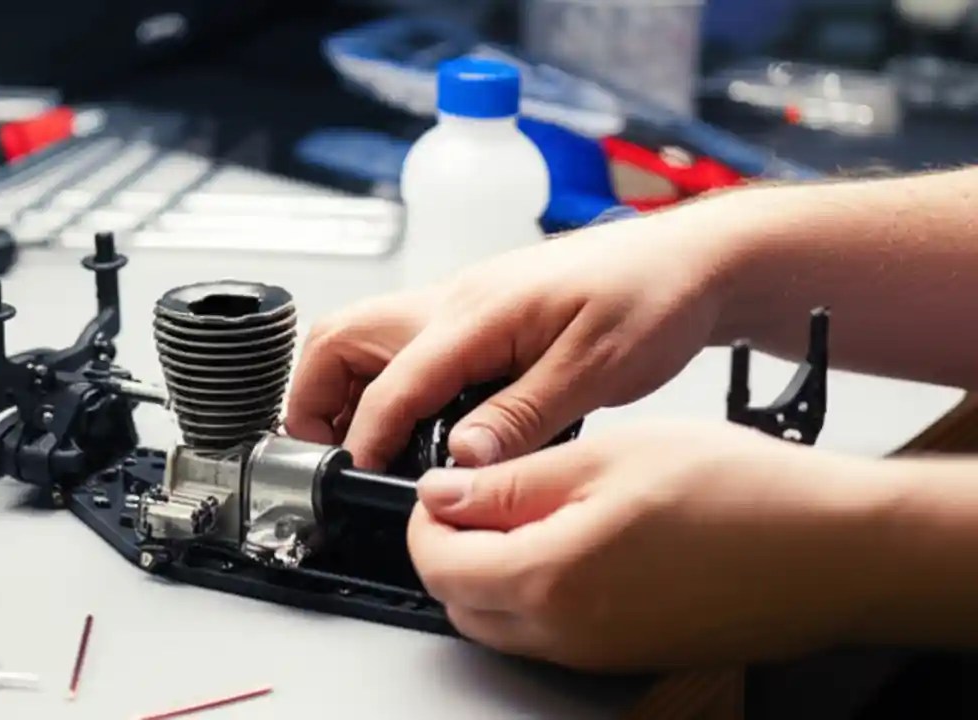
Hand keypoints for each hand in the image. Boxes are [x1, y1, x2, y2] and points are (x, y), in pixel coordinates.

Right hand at [285, 212, 740, 469]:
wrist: (691, 260)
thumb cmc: (653, 297)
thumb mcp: (594, 369)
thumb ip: (522, 416)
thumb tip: (463, 459)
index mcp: (478, 313)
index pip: (393, 380)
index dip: (364, 437)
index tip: (354, 480)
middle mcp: (456, 301)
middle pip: (342, 337)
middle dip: (316, 396)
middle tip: (329, 453)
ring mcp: (463, 305)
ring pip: (366, 339)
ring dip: (347, 389)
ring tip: (367, 445)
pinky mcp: (479, 315)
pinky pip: (407, 347)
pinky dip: (390, 384)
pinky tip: (420, 423)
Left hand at [406, 420, 892, 670]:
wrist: (834, 548)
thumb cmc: (738, 493)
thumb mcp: (604, 456)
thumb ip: (509, 482)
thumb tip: (442, 493)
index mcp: (548, 579)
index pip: (437, 563)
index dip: (424, 519)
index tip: (440, 486)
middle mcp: (567, 633)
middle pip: (462, 601)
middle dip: (452, 547)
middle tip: (482, 494)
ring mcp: (599, 654)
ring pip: (503, 623)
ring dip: (493, 570)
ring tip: (534, 509)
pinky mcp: (628, 655)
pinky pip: (552, 633)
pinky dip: (538, 590)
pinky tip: (575, 540)